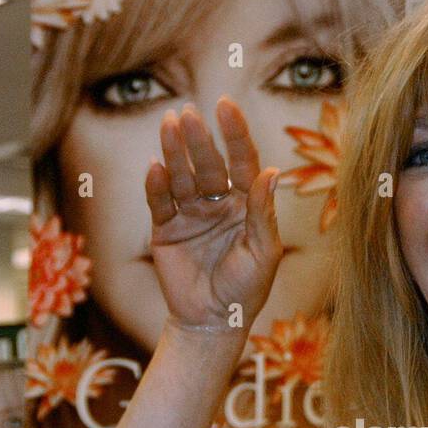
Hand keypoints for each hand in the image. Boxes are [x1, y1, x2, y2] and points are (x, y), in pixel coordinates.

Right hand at [144, 95, 282, 329]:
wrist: (213, 321)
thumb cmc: (246, 289)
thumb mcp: (264, 253)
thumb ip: (264, 214)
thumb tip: (272, 171)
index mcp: (247, 204)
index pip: (242, 162)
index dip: (235, 134)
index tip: (225, 106)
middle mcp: (218, 203)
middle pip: (208, 165)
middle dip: (199, 139)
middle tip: (188, 114)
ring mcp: (191, 214)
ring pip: (182, 176)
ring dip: (174, 151)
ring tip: (169, 124)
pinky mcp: (166, 229)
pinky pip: (160, 202)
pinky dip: (156, 186)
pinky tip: (155, 168)